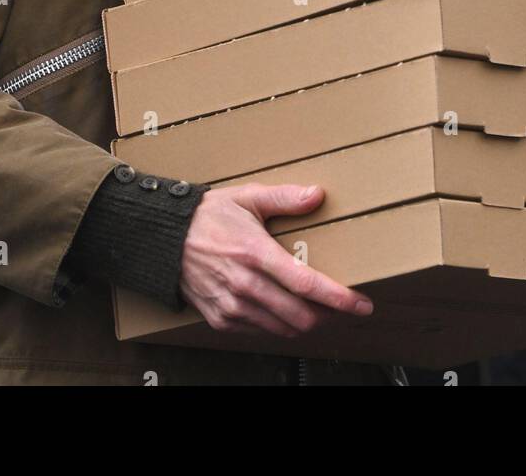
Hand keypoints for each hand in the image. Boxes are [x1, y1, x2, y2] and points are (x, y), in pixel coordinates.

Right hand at [179, 183, 374, 337]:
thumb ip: (285, 198)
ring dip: (306, 323)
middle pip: (300, 316)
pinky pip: (260, 332)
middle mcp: (245, 285)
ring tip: (318, 310)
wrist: (163, 239)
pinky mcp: (221, 319)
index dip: (339, 298)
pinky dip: (278, 325)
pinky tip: (284, 310)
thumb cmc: (208, 216)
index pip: (307, 285)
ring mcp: (232, 306)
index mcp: (256, 253)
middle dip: (329, 316)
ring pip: (283, 329)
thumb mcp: (247, 197)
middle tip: (343, 307)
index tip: (362, 304)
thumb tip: (317, 195)